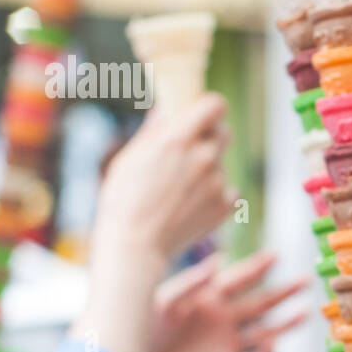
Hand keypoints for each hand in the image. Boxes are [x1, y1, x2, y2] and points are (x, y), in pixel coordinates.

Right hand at [93, 92, 235, 268]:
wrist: (136, 245)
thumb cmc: (123, 201)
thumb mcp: (129, 158)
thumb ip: (153, 132)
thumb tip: (164, 112)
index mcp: (178, 139)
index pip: (216, 105)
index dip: (210, 109)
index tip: (201, 116)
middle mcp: (204, 157)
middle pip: (225, 132)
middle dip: (210, 137)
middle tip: (190, 151)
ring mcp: (217, 182)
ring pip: (222, 164)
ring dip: (208, 169)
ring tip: (179, 189)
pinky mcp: (225, 205)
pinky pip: (227, 190)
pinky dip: (214, 194)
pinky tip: (189, 205)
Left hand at [142, 250, 308, 351]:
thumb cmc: (141, 333)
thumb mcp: (162, 302)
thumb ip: (190, 283)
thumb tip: (217, 262)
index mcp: (207, 299)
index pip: (239, 279)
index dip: (258, 267)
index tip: (277, 255)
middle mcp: (220, 319)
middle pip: (260, 303)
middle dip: (283, 291)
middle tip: (306, 279)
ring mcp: (224, 343)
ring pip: (263, 332)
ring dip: (284, 324)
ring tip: (306, 314)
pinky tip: (269, 350)